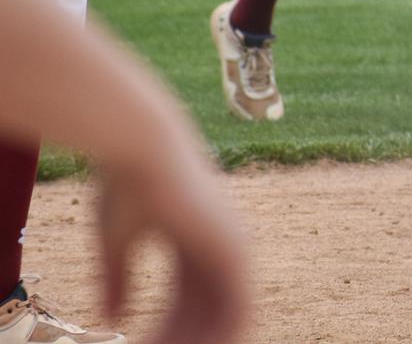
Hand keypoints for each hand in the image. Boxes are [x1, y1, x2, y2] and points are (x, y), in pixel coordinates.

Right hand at [98, 148, 250, 343]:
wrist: (143, 151)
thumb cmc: (125, 185)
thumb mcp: (115, 240)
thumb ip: (117, 280)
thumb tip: (110, 320)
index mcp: (194, 242)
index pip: (186, 301)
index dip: (166, 331)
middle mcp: (219, 247)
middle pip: (207, 313)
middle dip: (182, 342)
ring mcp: (232, 249)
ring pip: (226, 317)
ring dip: (197, 343)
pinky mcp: (236, 252)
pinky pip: (239, 311)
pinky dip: (218, 337)